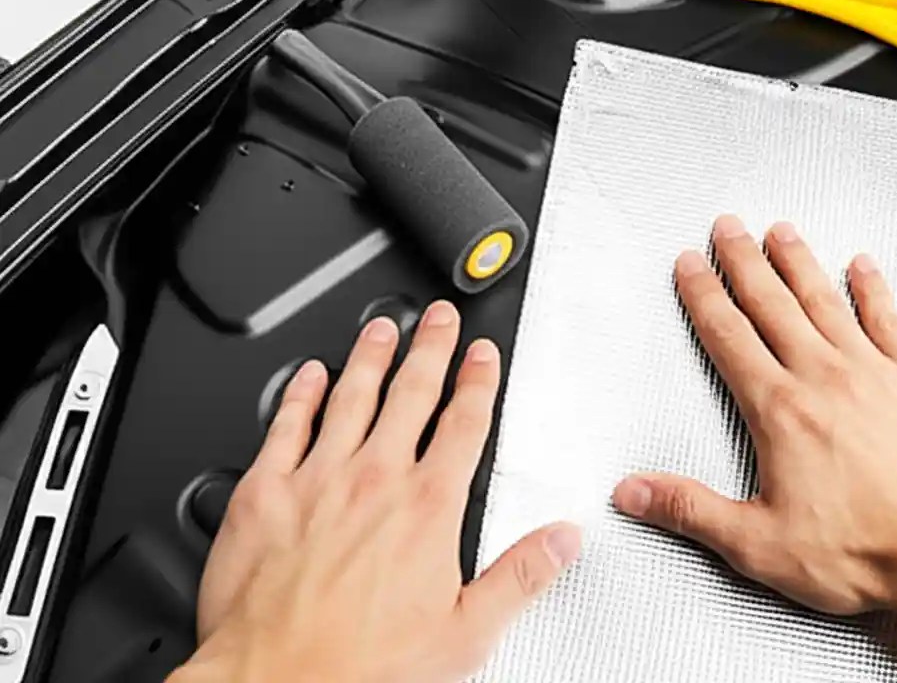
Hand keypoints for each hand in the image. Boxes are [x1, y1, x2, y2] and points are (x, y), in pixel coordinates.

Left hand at [173, 305, 580, 682]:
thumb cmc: (362, 666)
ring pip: (350, 397)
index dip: (478, 382)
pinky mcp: (265, 493)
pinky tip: (309, 375)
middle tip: (439, 318)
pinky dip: (299, 394)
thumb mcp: (467, 632)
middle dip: (431, 347)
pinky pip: (285, 426)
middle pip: (411, 393)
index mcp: (428, 508)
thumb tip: (562, 540)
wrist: (277, 682)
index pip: (464, 424)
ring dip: (370, 356)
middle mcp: (375, 480)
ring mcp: (317, 480)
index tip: (482, 356)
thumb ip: (520, 576)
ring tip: (382, 328)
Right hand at [612, 215, 896, 614]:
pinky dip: (872, 288)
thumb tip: (631, 492)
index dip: (703, 296)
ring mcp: (873, 371)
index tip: (690, 265)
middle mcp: (822, 377)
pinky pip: (888, 318)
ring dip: (798, 262)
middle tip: (727, 227)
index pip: (728, 338)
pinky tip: (861, 265)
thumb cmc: (860, 551)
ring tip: (780, 231)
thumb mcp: (758, 544)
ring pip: (825, 301)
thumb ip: (691, 509)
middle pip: (772, 304)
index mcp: (778, 411)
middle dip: (744, 262)